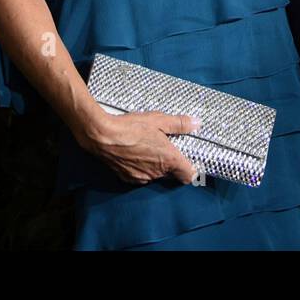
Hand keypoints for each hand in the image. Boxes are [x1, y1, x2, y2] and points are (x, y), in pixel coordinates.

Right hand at [74, 107, 200, 185]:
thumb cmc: (131, 127)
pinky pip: (141, 176)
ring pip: (156, 175)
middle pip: (171, 174)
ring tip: (148, 148)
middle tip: (165, 147)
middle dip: (171, 163)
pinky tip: (135, 154)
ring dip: (155, 165)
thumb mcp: (158, 120)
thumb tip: (197, 123)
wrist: (102, 136)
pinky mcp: (128, 179)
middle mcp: (157, 173)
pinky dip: (142, 168)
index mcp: (168, 159)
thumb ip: (179, 123)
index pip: (188, 176)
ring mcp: (142, 178)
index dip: (191, 170)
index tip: (190, 162)